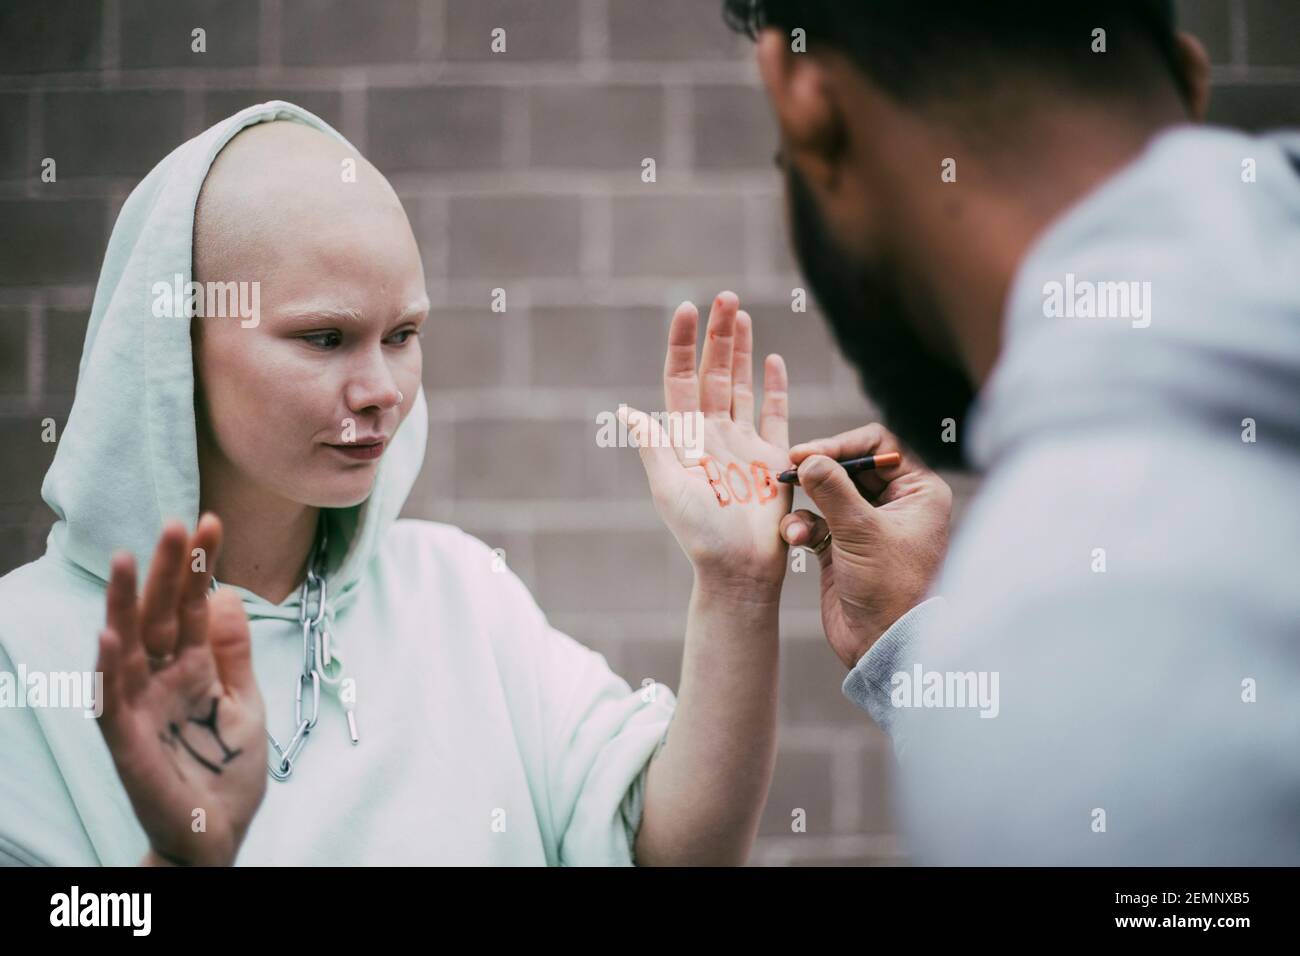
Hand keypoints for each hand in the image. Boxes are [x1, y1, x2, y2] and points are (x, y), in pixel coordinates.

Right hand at [95, 513, 266, 866]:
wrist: (218, 832)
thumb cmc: (227, 768)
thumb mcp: (244, 701)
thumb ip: (232, 653)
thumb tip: (225, 595)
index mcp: (192, 668)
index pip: (192, 607)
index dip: (199, 568)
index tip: (210, 523)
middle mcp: (161, 680)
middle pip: (160, 616)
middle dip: (167, 572)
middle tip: (176, 524)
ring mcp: (141, 708)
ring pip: (128, 648)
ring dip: (126, 606)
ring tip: (129, 560)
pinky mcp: (128, 743)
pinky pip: (112, 702)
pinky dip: (108, 670)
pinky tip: (110, 635)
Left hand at [623, 291, 793, 591]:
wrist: (738, 568)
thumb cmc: (699, 533)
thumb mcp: (667, 487)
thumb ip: (653, 445)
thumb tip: (626, 409)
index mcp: (685, 438)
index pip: (682, 380)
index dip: (684, 345)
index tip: (687, 309)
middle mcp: (713, 435)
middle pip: (714, 373)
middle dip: (718, 335)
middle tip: (724, 296)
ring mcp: (744, 443)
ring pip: (741, 385)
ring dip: (741, 351)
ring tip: (741, 314)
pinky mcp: (772, 458)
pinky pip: (775, 414)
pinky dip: (775, 386)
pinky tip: (773, 359)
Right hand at [779, 424, 951, 668]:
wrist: (883, 647)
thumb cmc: (891, 589)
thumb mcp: (862, 532)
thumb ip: (832, 490)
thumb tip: (808, 459)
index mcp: (918, 492)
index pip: (881, 445)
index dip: (843, 444)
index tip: (809, 453)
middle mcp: (896, 504)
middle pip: (851, 465)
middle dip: (819, 470)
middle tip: (789, 468)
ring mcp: (867, 525)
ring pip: (829, 493)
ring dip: (806, 499)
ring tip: (789, 503)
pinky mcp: (841, 547)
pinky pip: (815, 521)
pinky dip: (801, 525)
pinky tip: (795, 538)